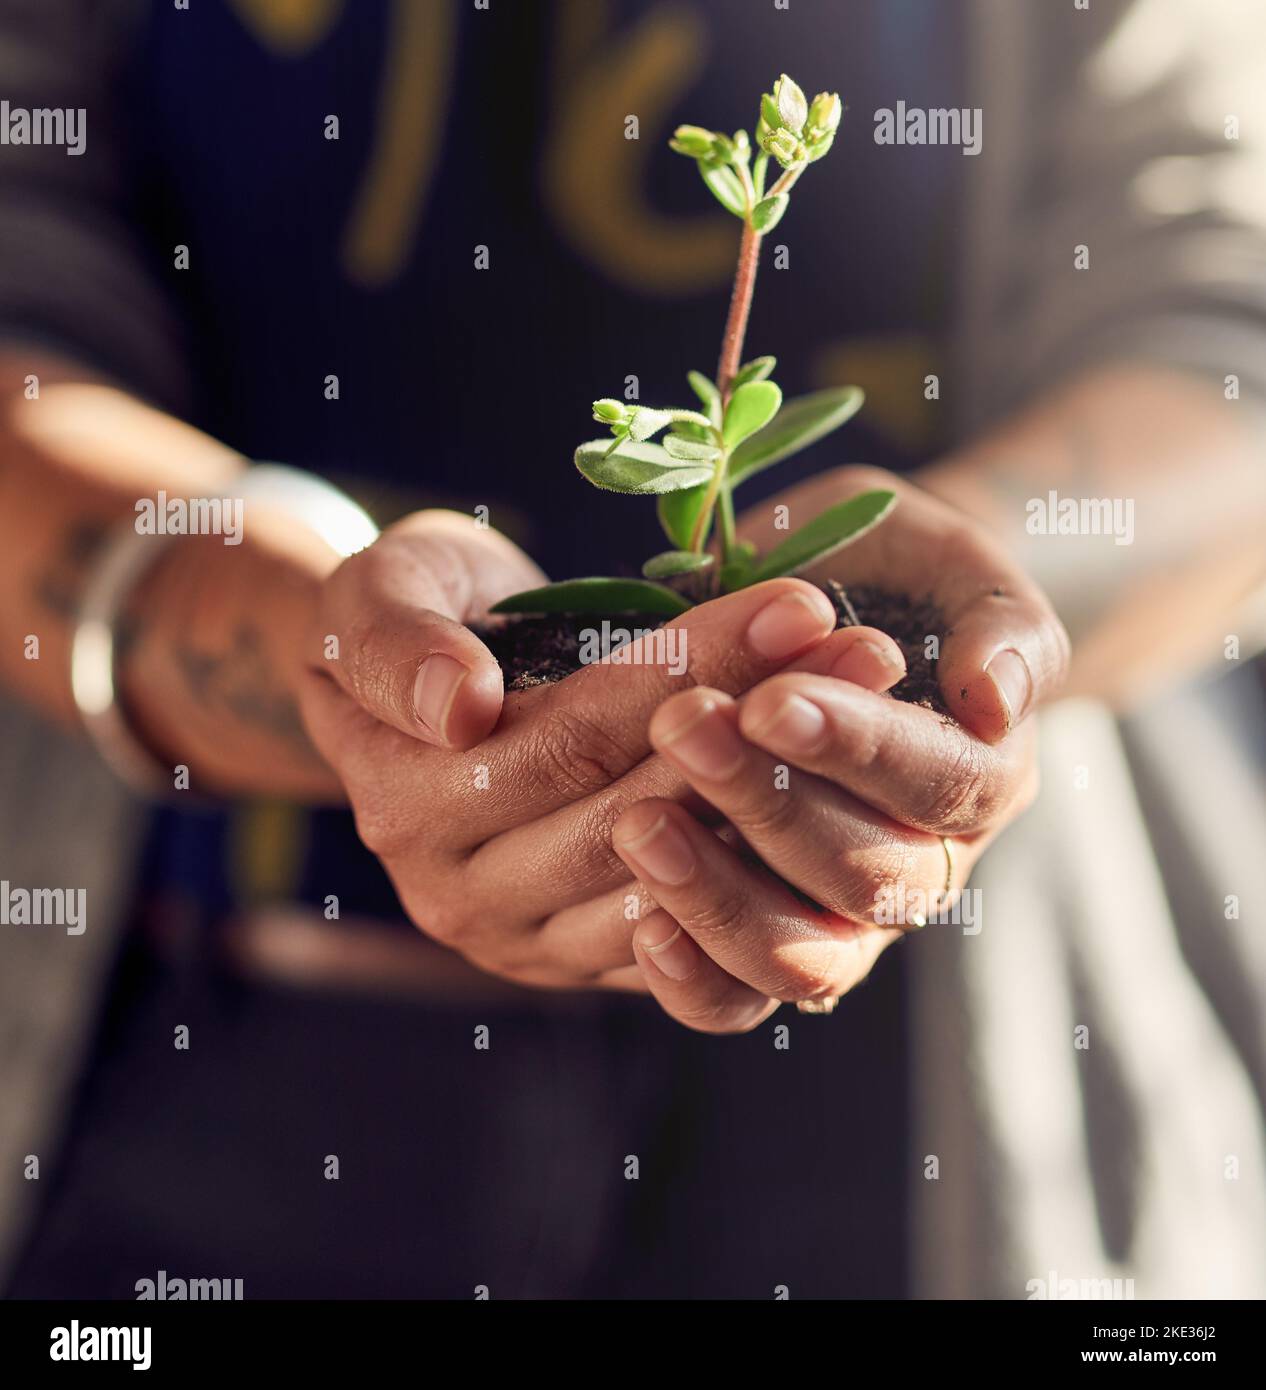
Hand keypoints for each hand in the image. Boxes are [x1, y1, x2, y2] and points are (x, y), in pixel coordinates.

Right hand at [297, 510, 880, 989]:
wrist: (420, 697)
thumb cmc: (408, 618)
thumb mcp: (376, 595)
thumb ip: (397, 644)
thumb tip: (462, 711)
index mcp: (408, 803)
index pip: (576, 734)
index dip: (692, 668)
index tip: (800, 603)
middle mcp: (463, 894)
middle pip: (642, 807)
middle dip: (765, 725)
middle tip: (872, 653)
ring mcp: (527, 941)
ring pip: (679, 875)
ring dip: (784, 789)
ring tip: (870, 705)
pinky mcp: (583, 962)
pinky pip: (691, 933)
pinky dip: (764, 863)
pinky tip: (835, 792)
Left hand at [613, 467, 1068, 1030]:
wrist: (829, 607)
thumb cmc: (892, 574)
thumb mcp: (952, 565)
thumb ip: (1000, 623)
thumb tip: (997, 697)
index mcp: (983, 777)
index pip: (941, 783)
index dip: (857, 750)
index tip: (769, 700)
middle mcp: (924, 865)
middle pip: (866, 874)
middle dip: (767, 802)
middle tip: (680, 725)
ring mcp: (846, 921)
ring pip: (803, 955)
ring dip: (719, 894)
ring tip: (638, 823)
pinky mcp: (769, 947)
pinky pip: (740, 999)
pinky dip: (693, 977)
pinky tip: (640, 922)